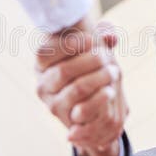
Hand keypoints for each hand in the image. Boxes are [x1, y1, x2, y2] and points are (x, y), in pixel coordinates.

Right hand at [35, 18, 127, 155]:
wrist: (91, 102)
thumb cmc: (89, 67)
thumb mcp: (92, 49)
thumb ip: (100, 37)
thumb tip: (111, 35)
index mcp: (41, 64)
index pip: (45, 52)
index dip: (67, 44)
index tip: (92, 39)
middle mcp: (42, 84)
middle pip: (63, 71)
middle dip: (90, 61)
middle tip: (107, 56)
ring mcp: (53, 104)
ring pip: (77, 89)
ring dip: (99, 78)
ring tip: (114, 71)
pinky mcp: (68, 120)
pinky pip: (83, 110)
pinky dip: (100, 99)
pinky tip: (111, 90)